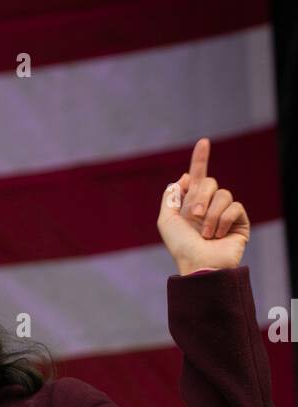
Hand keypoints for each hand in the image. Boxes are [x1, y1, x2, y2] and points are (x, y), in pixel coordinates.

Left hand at [157, 137, 249, 274]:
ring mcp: (225, 214)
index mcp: (191, 204)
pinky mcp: (240, 222)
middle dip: (200, 197)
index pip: (197, 177)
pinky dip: (224, 219)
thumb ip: (171, 196)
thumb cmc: (181, 246)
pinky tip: (218, 235)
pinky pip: (235, 206)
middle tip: (194, 216)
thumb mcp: (167, 220)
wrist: (199, 264)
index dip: (200, 158)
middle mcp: (209, 206)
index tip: (203, 142)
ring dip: (211, 214)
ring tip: (206, 233)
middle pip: (209, 182)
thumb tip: (185, 177)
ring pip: (223, 194)